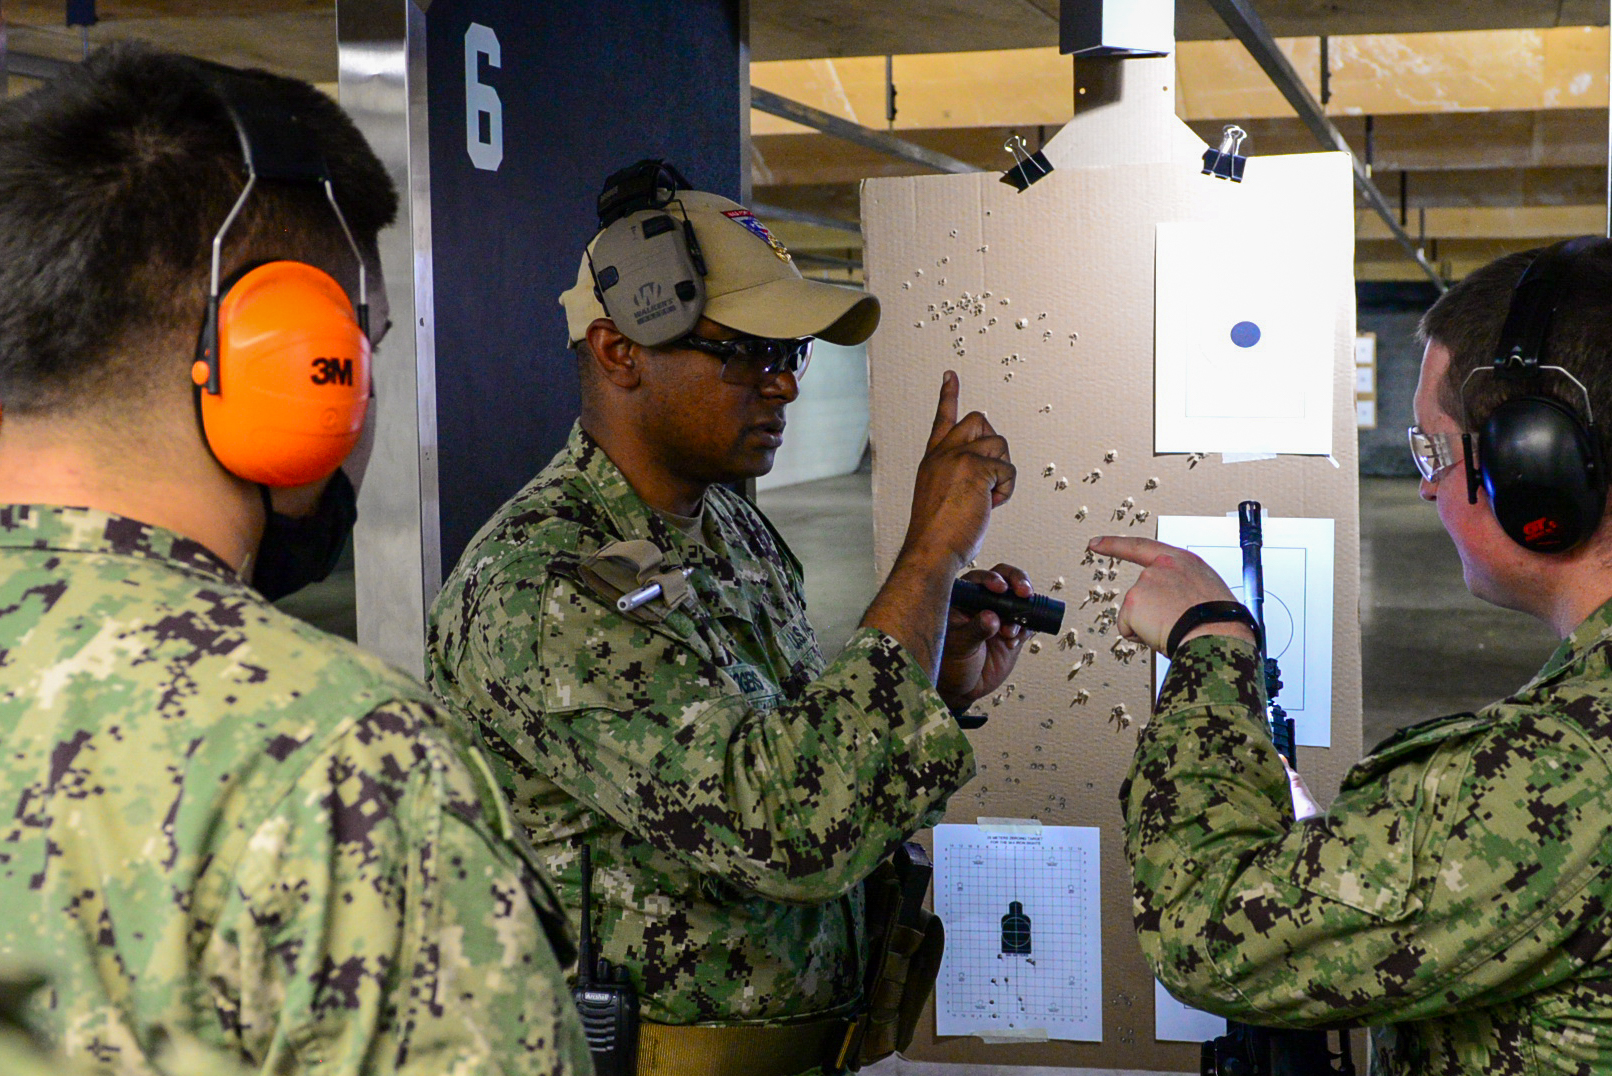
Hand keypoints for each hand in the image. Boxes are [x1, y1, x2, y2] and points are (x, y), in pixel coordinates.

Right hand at [898, 371, 1015, 572]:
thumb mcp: (941, 496)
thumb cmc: (938, 534)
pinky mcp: (975, 468)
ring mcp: (958, 458)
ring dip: (1003, 472)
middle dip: (993, 443)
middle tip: (990, 473)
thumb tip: (986, 472)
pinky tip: (991, 504)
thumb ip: (957, 475)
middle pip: (979, 420)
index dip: (948, 396)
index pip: (942, 419)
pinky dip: (1006, 489)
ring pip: (999, 443)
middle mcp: (943, 453)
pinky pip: (1008, 469)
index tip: (951, 375)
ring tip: (988, 497)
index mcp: (933, 459)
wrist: (931, 550)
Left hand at [937, 563, 1033, 709]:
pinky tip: (1013, 642)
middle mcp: (983, 602)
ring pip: (1020, 600)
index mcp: (963, 599)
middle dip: (1018, 583)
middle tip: (1025, 594)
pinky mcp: (1014, 630)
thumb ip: (974, 630)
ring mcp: (1000, 615)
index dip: (992, 578)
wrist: (964, 688)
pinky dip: (1027, 629)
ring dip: (1022, 612)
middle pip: (1006, 579)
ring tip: (1009, 634)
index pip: (979, 578)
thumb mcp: (959, 646)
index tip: (1001, 588)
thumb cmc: (950, 665)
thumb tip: (991, 616)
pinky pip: (1028, 622)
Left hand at [1086, 535, 1250, 653]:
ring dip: (1150, 626)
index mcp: (1181, 561)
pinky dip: (1140, 636)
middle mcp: (1161, 567)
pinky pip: (1128, 629)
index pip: (1141, 547)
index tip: (1095, 543)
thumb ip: (1181, 587)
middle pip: (1140, 595)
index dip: (1114, 545)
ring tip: (1177, 627)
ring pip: (1135, 615)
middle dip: (1152, 614)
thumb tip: (1170, 605)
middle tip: (1180, 622)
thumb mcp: (1205, 591)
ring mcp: (1145, 582)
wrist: (1218, 635)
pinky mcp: (1133, 601)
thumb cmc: (1219, 621)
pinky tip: (1163, 633)